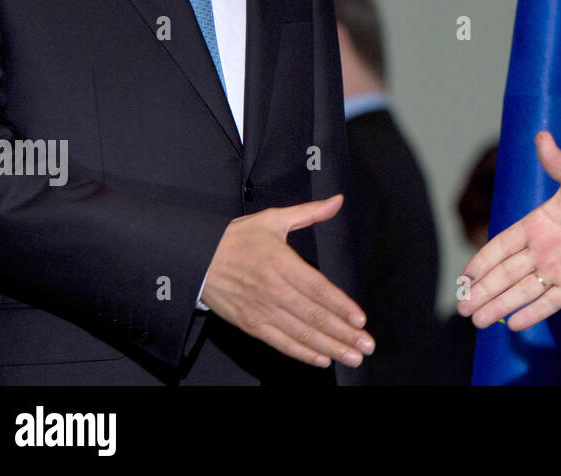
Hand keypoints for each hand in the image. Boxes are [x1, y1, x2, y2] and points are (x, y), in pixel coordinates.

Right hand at [201, 193, 373, 367]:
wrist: (194, 258)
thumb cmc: (234, 238)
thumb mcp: (272, 219)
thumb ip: (309, 213)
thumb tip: (336, 201)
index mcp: (281, 263)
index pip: (317, 288)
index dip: (340, 306)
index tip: (360, 319)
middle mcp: (273, 290)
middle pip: (314, 316)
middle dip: (343, 334)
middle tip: (366, 346)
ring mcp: (261, 310)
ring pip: (300, 333)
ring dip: (329, 347)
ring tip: (351, 357)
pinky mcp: (250, 324)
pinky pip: (279, 343)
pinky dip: (301, 353)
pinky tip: (321, 360)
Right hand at [457, 131, 560, 330]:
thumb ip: (558, 163)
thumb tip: (541, 135)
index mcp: (538, 223)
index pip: (502, 246)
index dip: (481, 262)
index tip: (462, 278)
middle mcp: (544, 249)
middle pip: (506, 273)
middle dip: (482, 290)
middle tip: (460, 306)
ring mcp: (560, 268)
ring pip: (522, 291)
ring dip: (499, 305)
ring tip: (475, 320)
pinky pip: (551, 302)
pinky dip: (532, 313)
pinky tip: (512, 324)